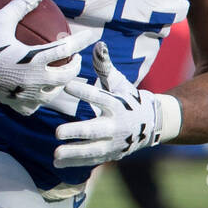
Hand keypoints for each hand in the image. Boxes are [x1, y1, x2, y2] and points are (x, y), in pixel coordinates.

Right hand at [0, 0, 85, 116]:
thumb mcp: (0, 20)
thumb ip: (20, 6)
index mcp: (33, 58)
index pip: (66, 48)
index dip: (82, 41)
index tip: (92, 36)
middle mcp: (33, 79)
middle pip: (66, 76)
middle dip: (75, 67)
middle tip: (76, 60)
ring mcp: (25, 94)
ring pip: (53, 94)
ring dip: (60, 85)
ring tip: (60, 77)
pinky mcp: (14, 103)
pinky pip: (33, 107)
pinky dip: (38, 101)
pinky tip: (38, 95)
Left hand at [54, 41, 181, 166]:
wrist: (152, 123)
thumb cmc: (128, 98)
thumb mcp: (118, 82)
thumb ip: (105, 66)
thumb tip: (98, 44)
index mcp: (116, 103)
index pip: (99, 96)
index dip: (83, 90)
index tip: (67, 84)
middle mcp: (115, 124)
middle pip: (94, 130)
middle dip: (76, 132)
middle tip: (57, 133)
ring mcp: (114, 142)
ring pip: (92, 149)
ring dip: (73, 153)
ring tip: (55, 154)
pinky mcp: (111, 154)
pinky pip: (92, 160)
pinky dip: (75, 162)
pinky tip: (57, 163)